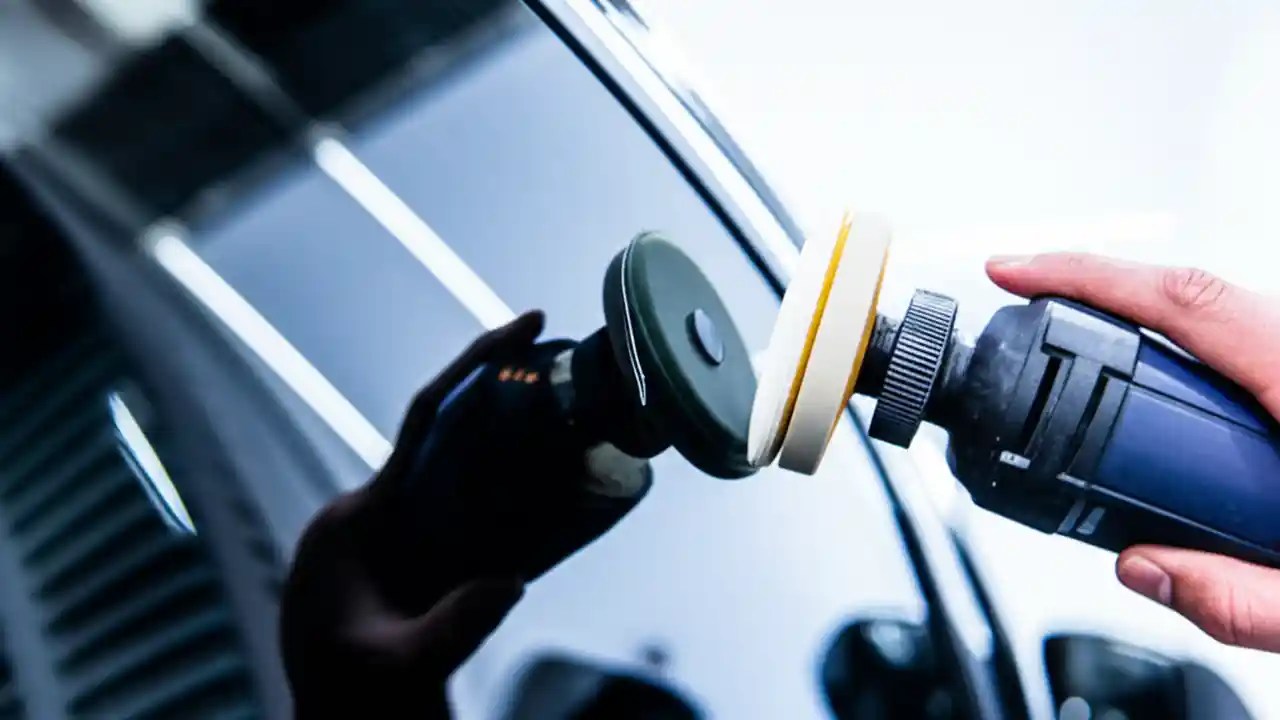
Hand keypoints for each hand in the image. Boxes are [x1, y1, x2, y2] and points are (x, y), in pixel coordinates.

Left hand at [279, 312, 545, 717]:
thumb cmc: (355, 707)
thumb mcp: (400, 671)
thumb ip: (450, 629)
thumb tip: (512, 582)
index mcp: (355, 518)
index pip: (421, 422)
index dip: (476, 368)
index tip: (528, 327)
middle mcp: (368, 512)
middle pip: (443, 432)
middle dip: (502, 393)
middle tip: (562, 362)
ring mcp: (388, 535)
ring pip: (454, 467)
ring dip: (505, 440)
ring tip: (562, 413)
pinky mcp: (407, 559)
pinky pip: (457, 505)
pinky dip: (497, 486)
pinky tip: (537, 480)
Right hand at [987, 253, 1279, 651]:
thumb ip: (1247, 599)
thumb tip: (1147, 568)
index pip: (1185, 300)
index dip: (1087, 276)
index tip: (1019, 271)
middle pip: (1196, 305)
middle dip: (1104, 314)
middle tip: (1041, 349)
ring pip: (1226, 333)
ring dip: (1155, 360)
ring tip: (1111, 415)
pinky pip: (1253, 360)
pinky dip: (1199, 384)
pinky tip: (1190, 439)